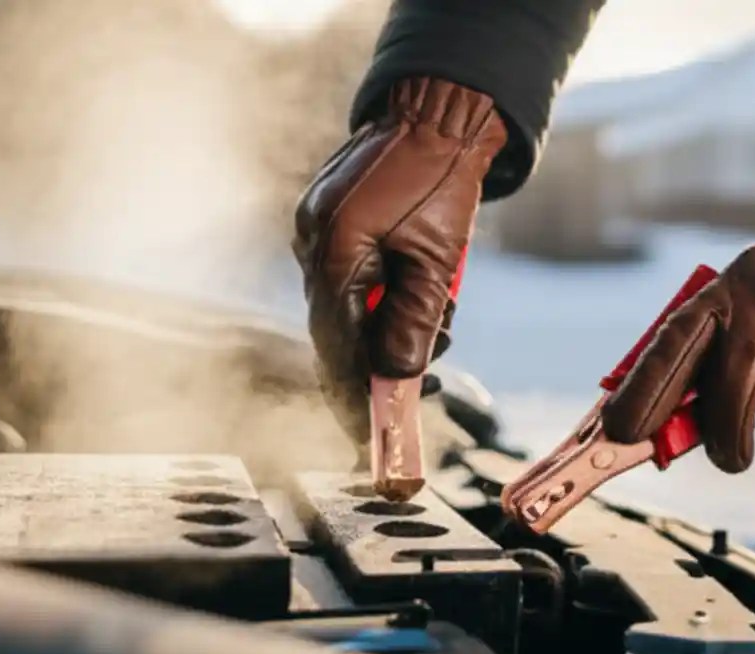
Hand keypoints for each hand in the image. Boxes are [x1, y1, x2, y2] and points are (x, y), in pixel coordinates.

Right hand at [293, 77, 506, 440]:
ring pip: (344, 306)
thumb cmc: (443, 183)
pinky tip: (420, 294)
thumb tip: (395, 380)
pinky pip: (347, 278)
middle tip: (421, 384)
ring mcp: (314, 229)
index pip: (335, 345)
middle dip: (378, 362)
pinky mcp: (326, 221)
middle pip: (336, 331)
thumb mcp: (437, 262)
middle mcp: (311, 241)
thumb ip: (414, 324)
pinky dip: (381, 297)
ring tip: (440, 317)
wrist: (438, 116)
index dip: (353, 395)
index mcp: (333, 250)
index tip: (370, 435)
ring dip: (388, 326)